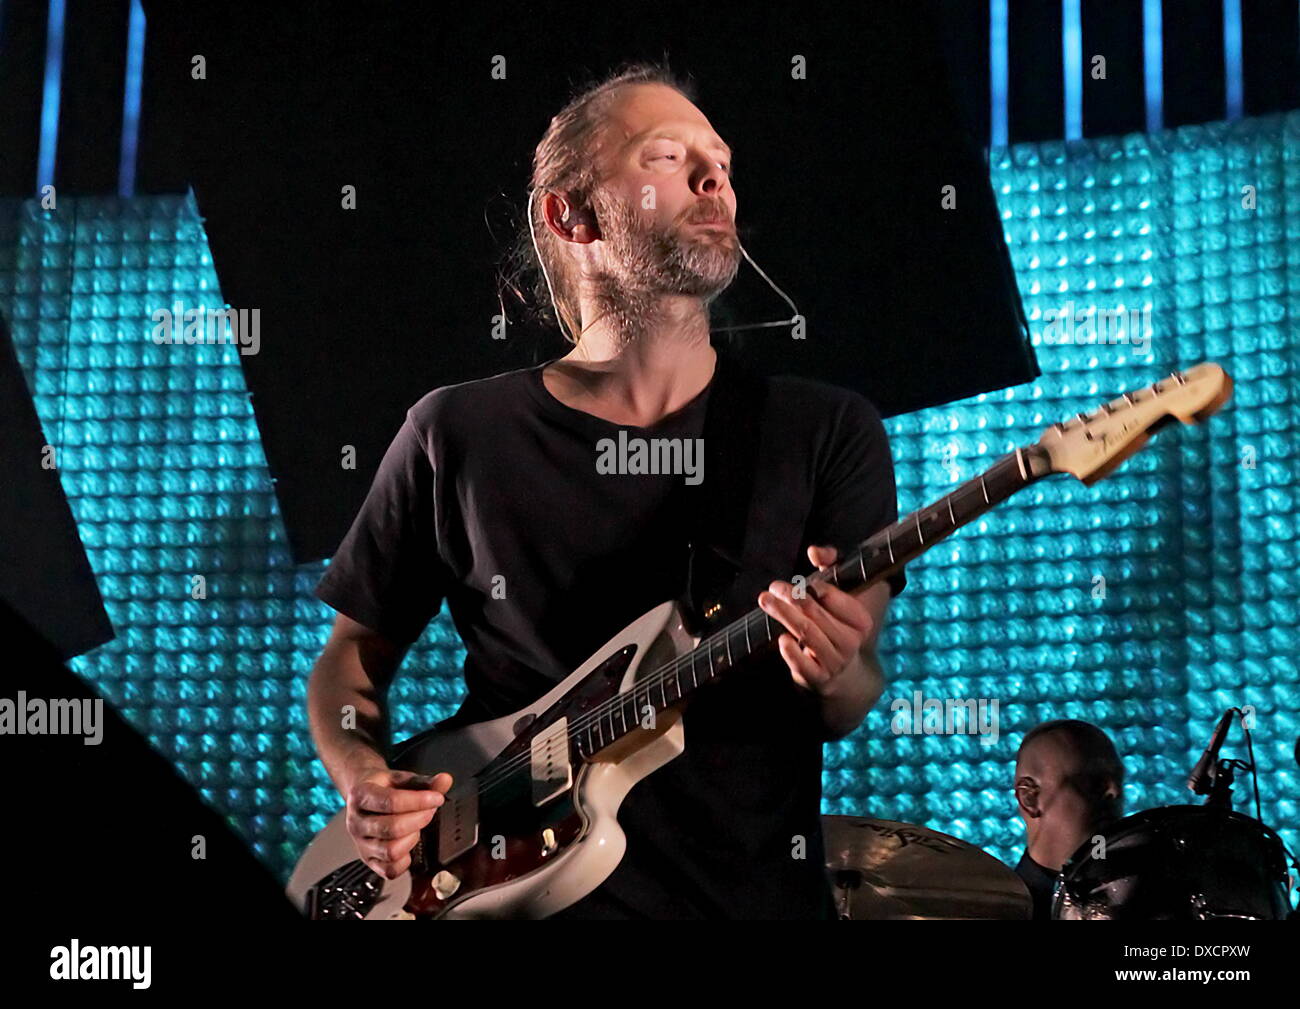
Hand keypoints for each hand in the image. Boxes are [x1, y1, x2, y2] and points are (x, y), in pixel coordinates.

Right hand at [344, 768, 452, 878]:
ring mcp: (361, 845)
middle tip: (430, 810)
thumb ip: (425, 782)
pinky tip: (409, 844)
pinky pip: (390, 871)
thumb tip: (445, 780)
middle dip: (419, 819)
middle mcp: (356, 822)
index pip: (390, 802)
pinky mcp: (369, 861)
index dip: (419, 801)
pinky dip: (406, 861)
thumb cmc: (384, 787)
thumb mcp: (402, 778)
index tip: (436, 798)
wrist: (365, 796)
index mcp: (361, 796)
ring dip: (412, 839)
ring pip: (391, 851)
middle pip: (392, 828)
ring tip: (416, 827)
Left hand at [758, 545, 875, 694]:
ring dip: (783, 615)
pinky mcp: (819, 679)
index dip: (814, 588)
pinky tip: (781, 639)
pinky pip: (803, 665)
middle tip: (774, 586)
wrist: (846, 677)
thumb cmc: (838, 627)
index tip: (799, 582)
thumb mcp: (842, 597)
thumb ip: (831, 567)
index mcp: (860, 621)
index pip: (833, 598)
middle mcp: (850, 642)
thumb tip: (814, 550)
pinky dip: (791, 652)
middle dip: (792, 598)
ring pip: (806, 634)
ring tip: (765, 600)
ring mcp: (835, 662)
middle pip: (815, 614)